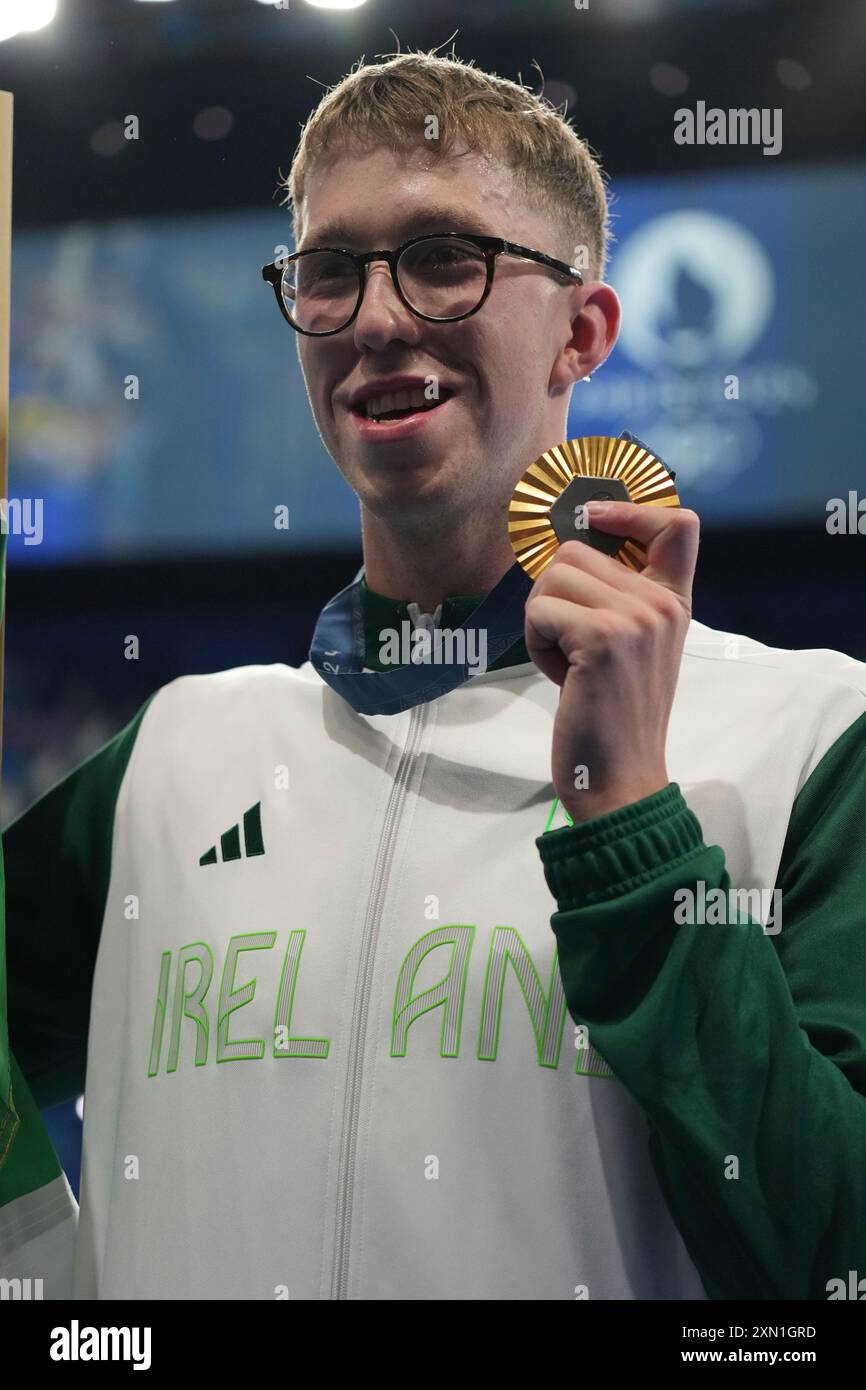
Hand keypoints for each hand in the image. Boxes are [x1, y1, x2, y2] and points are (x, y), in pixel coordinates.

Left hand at [524, 500, 699, 823]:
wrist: (620, 780)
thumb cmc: (613, 718)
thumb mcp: (634, 650)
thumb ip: (620, 601)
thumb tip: (566, 551)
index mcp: (675, 603)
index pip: (677, 523)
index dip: (627, 509)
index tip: (593, 518)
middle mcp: (663, 604)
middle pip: (576, 549)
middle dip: (555, 596)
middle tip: (572, 647)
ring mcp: (637, 618)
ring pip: (553, 576)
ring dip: (542, 620)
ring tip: (568, 663)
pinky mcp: (603, 637)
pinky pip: (540, 610)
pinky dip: (536, 643)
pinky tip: (562, 676)